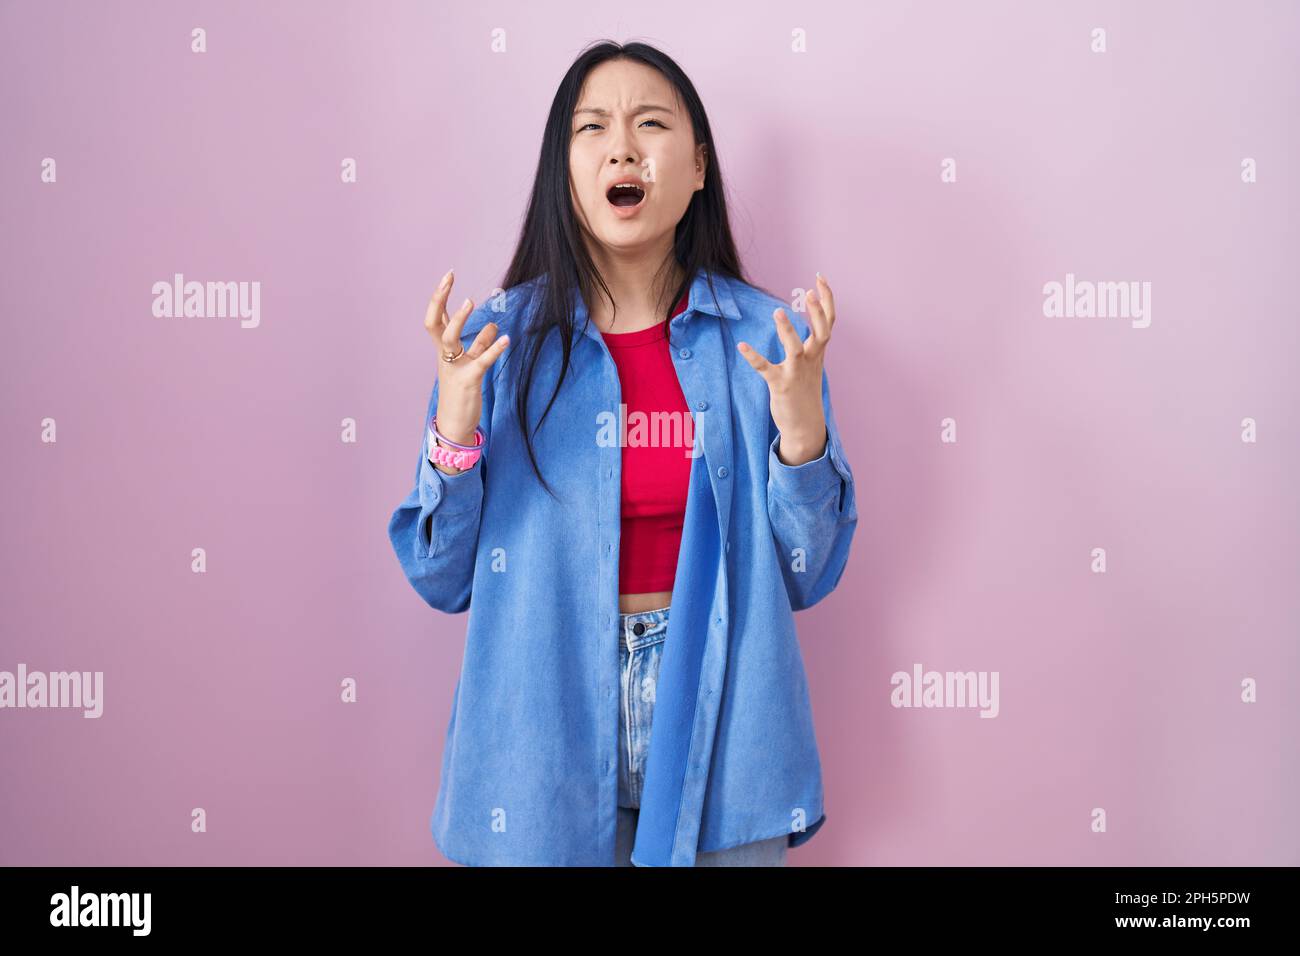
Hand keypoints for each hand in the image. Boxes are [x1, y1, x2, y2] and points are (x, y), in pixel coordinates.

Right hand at [424, 268, 509, 471]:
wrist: (454, 425)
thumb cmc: (461, 393)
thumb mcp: (471, 364)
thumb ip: (481, 345)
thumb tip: (493, 325)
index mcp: (443, 351)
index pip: (435, 318)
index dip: (440, 297)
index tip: (448, 275)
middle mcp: (445, 356)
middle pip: (435, 323)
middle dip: (439, 299)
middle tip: (449, 279)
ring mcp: (454, 368)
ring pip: (451, 339)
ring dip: (461, 319)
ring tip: (472, 300)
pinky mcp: (468, 381)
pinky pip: (480, 361)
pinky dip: (493, 349)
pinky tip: (507, 339)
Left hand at [737, 273, 835, 465]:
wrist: (805, 424)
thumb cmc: (805, 389)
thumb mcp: (813, 362)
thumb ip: (811, 342)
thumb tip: (808, 322)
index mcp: (818, 352)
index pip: (828, 321)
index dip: (827, 299)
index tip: (820, 277)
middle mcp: (811, 359)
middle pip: (821, 332)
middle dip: (817, 312)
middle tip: (810, 292)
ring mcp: (796, 372)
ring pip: (795, 349)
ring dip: (787, 331)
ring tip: (777, 312)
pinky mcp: (781, 385)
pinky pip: (766, 369)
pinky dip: (754, 357)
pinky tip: (742, 345)